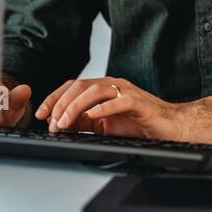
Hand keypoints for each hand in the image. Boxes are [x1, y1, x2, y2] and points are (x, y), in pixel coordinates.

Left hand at [37, 77, 185, 140]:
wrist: (171, 127)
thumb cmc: (141, 124)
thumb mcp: (105, 126)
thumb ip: (85, 122)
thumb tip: (61, 123)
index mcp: (104, 88)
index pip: (73, 87)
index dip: (54, 98)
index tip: (40, 114)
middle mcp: (113, 85)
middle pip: (80, 86)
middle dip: (61, 104)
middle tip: (51, 122)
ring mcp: (126, 92)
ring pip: (95, 91)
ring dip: (76, 107)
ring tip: (64, 122)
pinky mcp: (139, 102)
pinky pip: (118, 101)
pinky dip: (103, 108)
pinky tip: (91, 117)